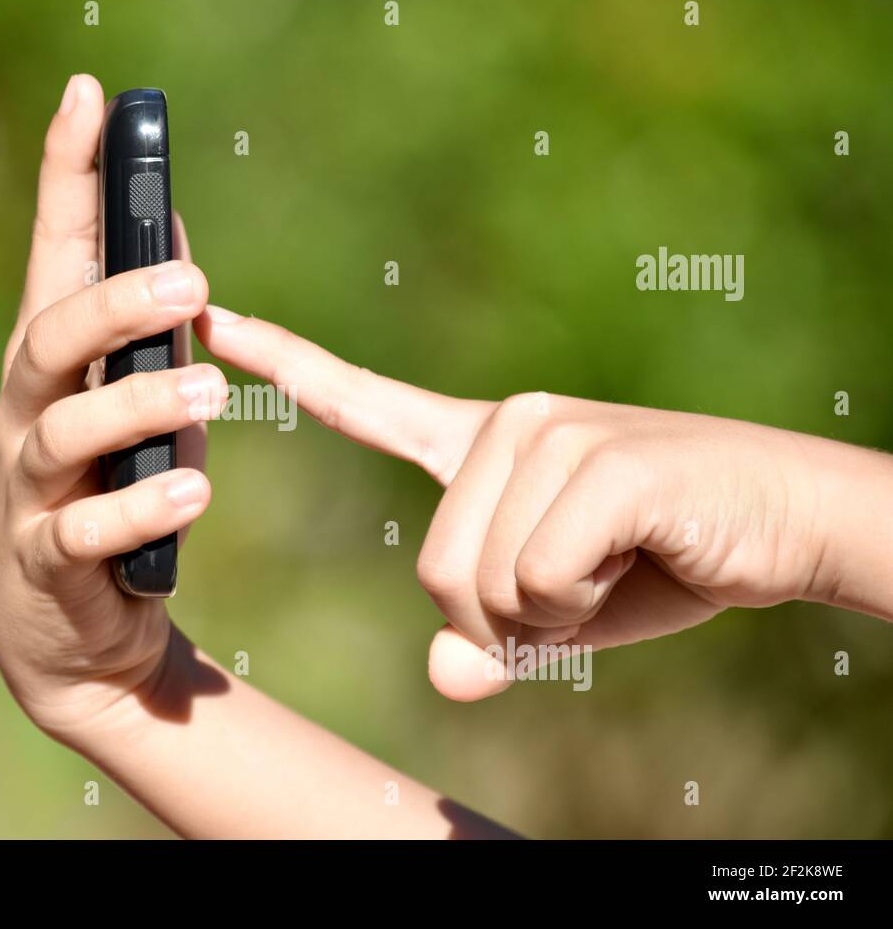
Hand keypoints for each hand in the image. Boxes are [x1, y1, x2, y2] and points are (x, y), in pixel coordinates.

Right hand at [0, 74, 225, 740]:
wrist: (74, 634)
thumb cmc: (112, 497)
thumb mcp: (134, 406)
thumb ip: (147, 334)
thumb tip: (180, 241)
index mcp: (52, 366)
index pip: (54, 254)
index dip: (66, 175)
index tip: (88, 96)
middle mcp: (27, 414)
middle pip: (48, 337)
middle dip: (112, 299)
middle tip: (191, 279)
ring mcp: (29, 489)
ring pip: (62, 430)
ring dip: (134, 402)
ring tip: (207, 387)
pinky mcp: (45, 561)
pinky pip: (86, 532)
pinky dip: (141, 509)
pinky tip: (196, 487)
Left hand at [196, 304, 892, 700]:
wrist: (783, 522)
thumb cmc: (659, 558)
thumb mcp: (554, 616)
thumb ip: (488, 638)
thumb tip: (445, 675)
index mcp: (478, 445)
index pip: (360, 399)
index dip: (281, 364)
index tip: (211, 318)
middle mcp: (503, 424)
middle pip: (435, 573)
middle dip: (502, 623)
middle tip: (581, 592)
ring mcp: (549, 431)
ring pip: (483, 585)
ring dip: (552, 618)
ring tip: (615, 565)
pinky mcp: (600, 458)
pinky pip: (542, 580)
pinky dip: (585, 608)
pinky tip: (638, 557)